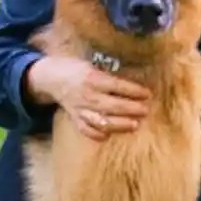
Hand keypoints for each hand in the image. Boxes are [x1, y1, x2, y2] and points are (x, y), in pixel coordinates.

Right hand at [24, 56, 151, 140]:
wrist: (52, 77)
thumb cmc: (76, 69)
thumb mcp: (93, 66)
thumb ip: (109, 77)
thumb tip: (133, 86)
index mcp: (93, 78)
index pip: (118, 87)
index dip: (135, 91)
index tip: (148, 94)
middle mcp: (88, 96)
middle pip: (115, 106)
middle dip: (133, 109)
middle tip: (146, 110)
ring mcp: (81, 110)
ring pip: (103, 122)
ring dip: (121, 125)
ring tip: (135, 124)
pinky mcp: (76, 119)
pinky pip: (88, 131)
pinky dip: (99, 134)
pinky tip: (110, 134)